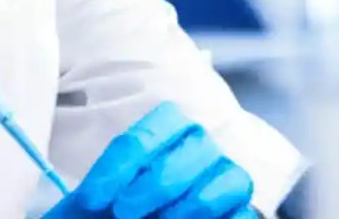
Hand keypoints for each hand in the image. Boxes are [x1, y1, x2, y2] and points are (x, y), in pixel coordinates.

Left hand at [46, 102, 256, 218]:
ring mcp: (228, 180)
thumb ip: (94, 193)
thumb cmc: (109, 215)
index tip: (92, 198)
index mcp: (164, 132)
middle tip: (124, 212)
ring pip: (231, 178)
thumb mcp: (94, 201)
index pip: (153, 128)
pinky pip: (247, 214)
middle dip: (157, 181)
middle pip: (197, 144)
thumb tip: (91, 197)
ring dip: (191, 203)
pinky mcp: (245, 212)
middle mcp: (202, 148)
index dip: (121, 163)